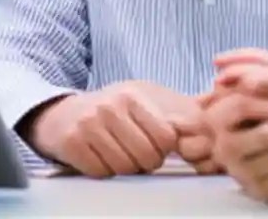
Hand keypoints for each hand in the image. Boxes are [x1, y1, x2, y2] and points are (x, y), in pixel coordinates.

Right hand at [26, 81, 180, 176]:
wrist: (60, 114)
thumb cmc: (110, 110)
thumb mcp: (144, 100)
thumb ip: (178, 112)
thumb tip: (207, 131)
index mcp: (131, 96)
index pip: (165, 138)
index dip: (162, 149)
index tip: (153, 145)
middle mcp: (109, 107)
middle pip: (146, 157)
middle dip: (144, 161)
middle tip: (133, 151)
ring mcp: (88, 124)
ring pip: (124, 168)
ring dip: (123, 167)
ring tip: (115, 151)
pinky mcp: (72, 142)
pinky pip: (101, 172)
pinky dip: (102, 170)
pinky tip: (97, 155)